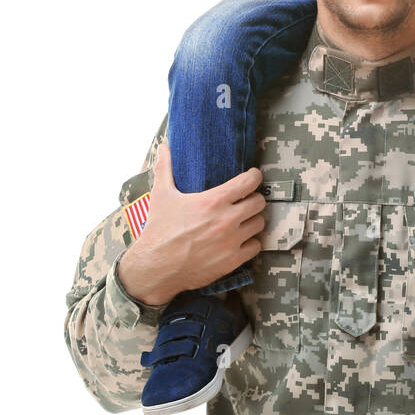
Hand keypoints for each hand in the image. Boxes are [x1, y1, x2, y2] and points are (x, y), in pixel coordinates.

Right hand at [117, 142, 264, 306]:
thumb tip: (163, 147)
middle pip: (259, 202)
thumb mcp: (161, 195)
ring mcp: (231, 241)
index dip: (254, 176)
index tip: (252, 176)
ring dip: (253, 220)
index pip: (249, 181)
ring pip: (259, 224)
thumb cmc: (159, 230)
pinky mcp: (232, 260)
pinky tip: (241, 240)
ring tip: (243, 220)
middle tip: (246, 200)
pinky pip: (255, 246)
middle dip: (254, 199)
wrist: (156, 266)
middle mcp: (227, 220)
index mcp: (213, 201)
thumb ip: (165, 168)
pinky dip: (250, 242)